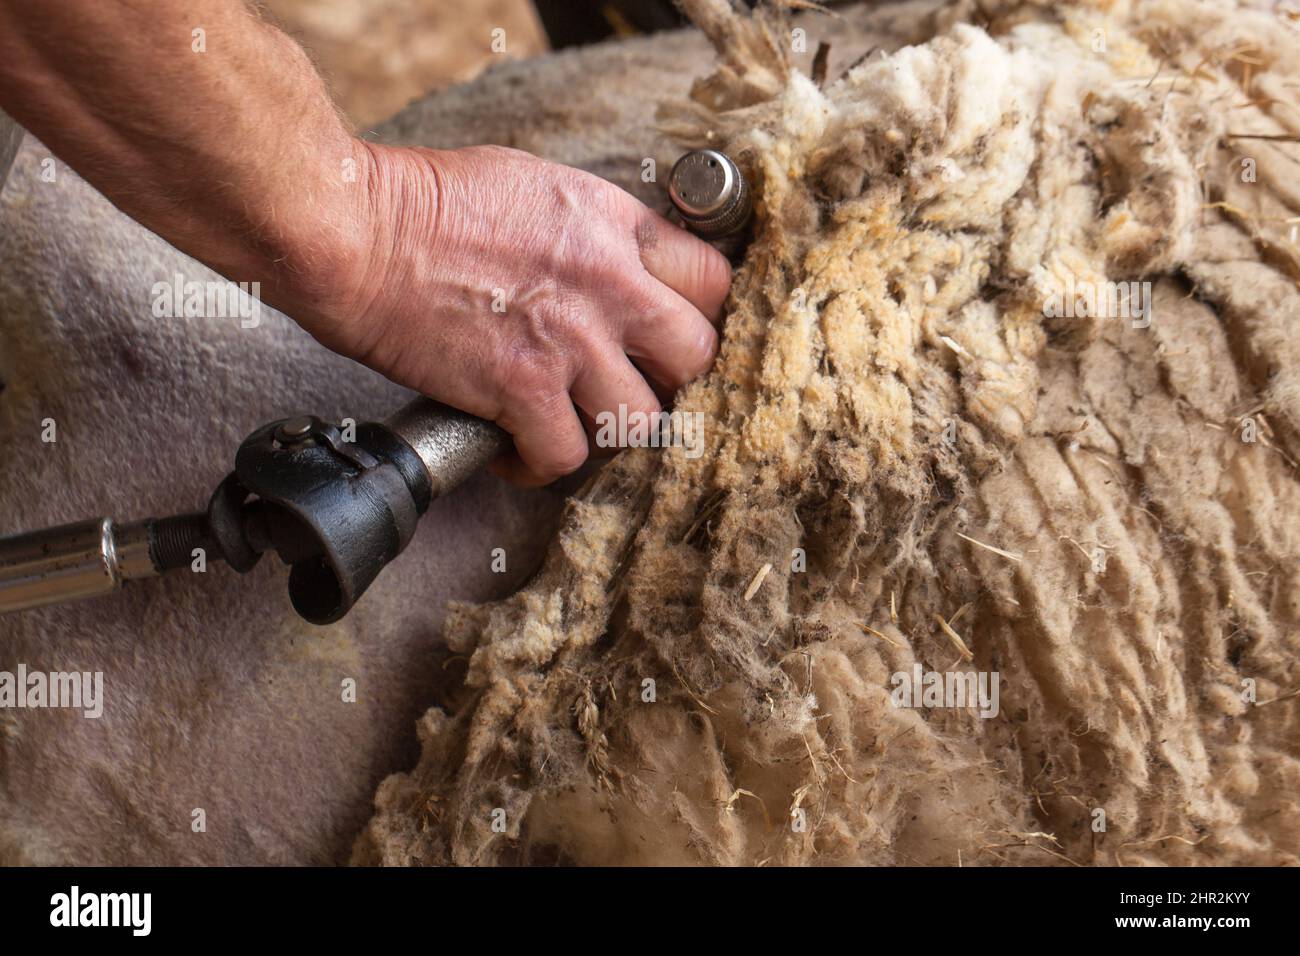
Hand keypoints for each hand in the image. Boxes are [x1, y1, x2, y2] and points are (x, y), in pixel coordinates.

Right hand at [310, 142, 731, 485]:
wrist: (356, 230)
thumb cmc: (424, 200)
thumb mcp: (535, 185)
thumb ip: (591, 230)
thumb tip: (610, 264)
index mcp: (614, 225)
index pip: (712, 280)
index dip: (696, 317)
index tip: (669, 339)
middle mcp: (609, 283)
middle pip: (698, 356)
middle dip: (672, 381)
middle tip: (632, 386)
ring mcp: (571, 341)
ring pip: (642, 421)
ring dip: (606, 430)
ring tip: (569, 421)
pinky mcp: (523, 389)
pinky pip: (566, 456)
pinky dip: (538, 464)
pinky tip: (512, 448)